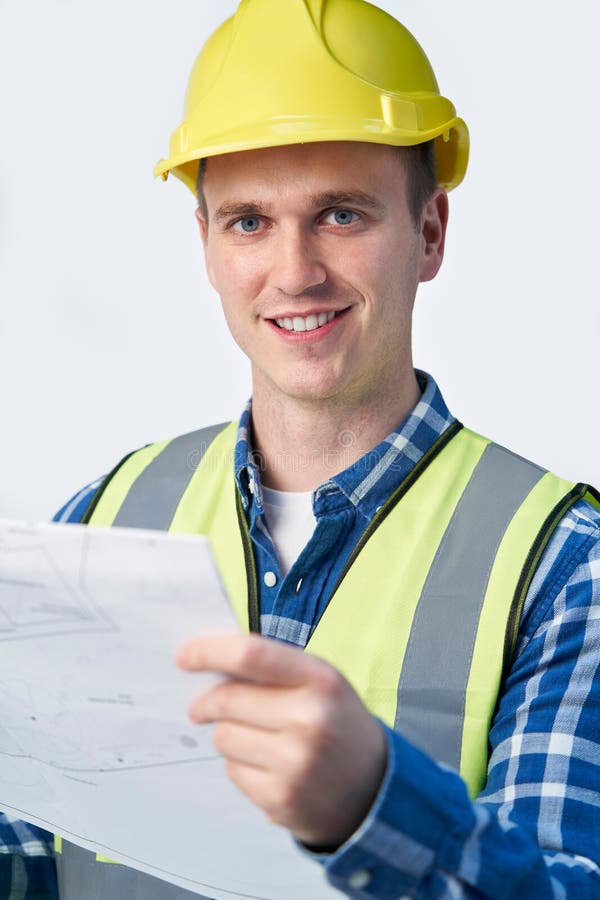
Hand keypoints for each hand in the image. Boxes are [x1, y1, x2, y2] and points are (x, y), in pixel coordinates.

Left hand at [176, 633, 386, 847]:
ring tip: (258, 740)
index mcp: (321, 680)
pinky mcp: (281, 799)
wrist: (374, 789)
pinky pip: (232, 771)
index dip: (209, 652)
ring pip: (223, 737)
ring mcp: (295, 763)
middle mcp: (310, 719)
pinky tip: (268, 766)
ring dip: (228, 735)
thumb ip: (274, 668)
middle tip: (200, 706)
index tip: (184, 656)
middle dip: (206, 702)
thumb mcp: (321, 683)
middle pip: (227, 699)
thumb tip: (210, 664)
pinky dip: (240, 765)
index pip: (250, 655)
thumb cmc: (338, 724)